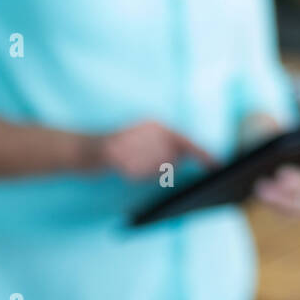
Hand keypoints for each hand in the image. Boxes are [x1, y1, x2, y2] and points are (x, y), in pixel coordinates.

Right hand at [90, 120, 217, 179]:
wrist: (82, 149)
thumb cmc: (117, 152)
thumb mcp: (143, 144)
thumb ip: (165, 151)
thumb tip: (186, 162)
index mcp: (156, 124)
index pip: (186, 140)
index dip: (202, 153)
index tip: (218, 165)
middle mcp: (148, 129)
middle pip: (172, 157)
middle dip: (168, 168)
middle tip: (146, 168)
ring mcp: (132, 140)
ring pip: (156, 167)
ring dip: (149, 172)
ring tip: (130, 166)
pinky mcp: (117, 154)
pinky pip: (136, 173)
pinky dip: (134, 175)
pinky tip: (123, 170)